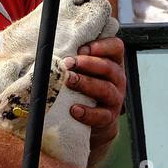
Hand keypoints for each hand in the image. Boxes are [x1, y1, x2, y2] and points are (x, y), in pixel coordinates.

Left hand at [63, 34, 126, 156]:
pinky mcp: (108, 118)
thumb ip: (75, 56)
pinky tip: (74, 109)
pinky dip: (88, 113)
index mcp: (113, 62)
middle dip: (88, 63)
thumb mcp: (83, 69)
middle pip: (109, 67)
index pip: (116, 47)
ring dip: (86, 84)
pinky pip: (101, 115)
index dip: (102, 45)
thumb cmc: (83, 88)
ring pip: (105, 89)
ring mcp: (114, 99)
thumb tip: (50, 46)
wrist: (92, 121)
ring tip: (69, 81)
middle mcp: (117, 79)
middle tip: (68, 63)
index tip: (82, 48)